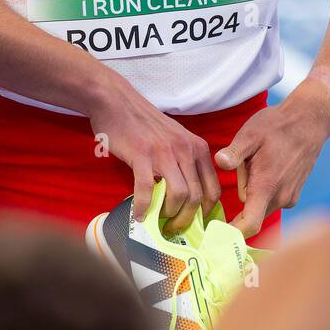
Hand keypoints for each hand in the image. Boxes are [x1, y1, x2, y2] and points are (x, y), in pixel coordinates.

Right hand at [87, 75, 220, 232]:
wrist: (116, 101)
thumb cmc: (143, 123)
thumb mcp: (175, 138)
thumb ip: (184, 162)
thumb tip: (187, 196)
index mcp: (197, 148)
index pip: (213, 189)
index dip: (206, 212)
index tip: (194, 223)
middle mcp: (185, 150)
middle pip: (197, 197)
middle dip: (186, 219)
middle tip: (174, 228)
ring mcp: (164, 153)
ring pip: (179, 196)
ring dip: (169, 214)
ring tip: (159, 221)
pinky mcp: (142, 155)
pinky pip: (148, 190)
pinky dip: (144, 207)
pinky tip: (139, 215)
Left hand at [215, 83, 329, 236]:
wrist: (309, 120)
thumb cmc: (277, 125)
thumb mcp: (250, 134)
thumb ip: (234, 153)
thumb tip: (220, 162)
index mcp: (266, 186)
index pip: (249, 225)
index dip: (231, 234)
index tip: (216, 233)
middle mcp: (280, 198)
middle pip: (250, 213)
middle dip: (241, 196)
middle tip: (245, 166)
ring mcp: (290, 198)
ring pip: (260, 205)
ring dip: (253, 191)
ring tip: (259, 162)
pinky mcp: (294, 195)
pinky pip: (271, 199)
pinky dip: (265, 188)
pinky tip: (270, 165)